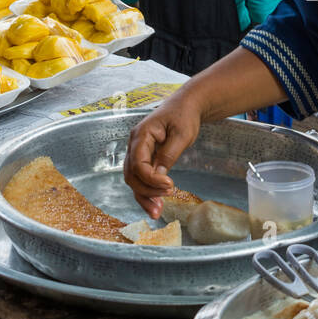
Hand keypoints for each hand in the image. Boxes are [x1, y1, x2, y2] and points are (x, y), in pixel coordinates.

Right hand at [124, 96, 201, 215]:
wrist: (186, 105)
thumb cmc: (184, 115)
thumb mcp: (181, 135)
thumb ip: (169, 155)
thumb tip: (159, 177)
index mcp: (141, 135)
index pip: (138, 163)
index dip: (151, 179)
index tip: (170, 187)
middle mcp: (134, 144)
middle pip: (131, 175)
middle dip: (146, 191)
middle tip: (166, 199)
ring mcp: (137, 152)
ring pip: (133, 180)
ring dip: (144, 196)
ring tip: (158, 212)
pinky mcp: (144, 158)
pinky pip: (140, 178)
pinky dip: (146, 192)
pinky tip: (156, 205)